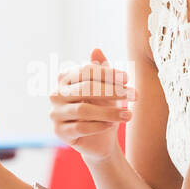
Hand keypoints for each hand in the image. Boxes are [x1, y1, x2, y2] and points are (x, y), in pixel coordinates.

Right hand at [49, 47, 136, 162]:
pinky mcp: (59, 132)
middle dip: (112, 92)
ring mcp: (55, 113)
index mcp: (65, 78)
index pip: (85, 71)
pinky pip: (81, 128)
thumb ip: (102, 70)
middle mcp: (56, 93)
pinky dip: (99, 126)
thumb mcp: (107, 87)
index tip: (127, 78)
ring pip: (83, 110)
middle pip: (85, 89)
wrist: (101, 139)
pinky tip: (112, 125)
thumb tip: (96, 50)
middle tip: (134, 95)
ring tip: (128, 114)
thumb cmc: (103, 108)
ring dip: (109, 112)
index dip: (107, 73)